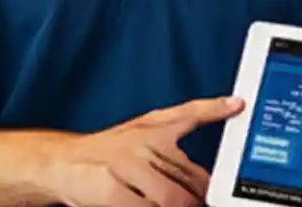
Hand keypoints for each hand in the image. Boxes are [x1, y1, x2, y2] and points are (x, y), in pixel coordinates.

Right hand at [46, 97, 244, 206]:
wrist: (64, 164)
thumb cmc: (109, 150)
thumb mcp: (145, 127)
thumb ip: (184, 124)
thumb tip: (222, 126)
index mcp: (154, 128)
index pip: (189, 115)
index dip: (214, 110)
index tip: (237, 105)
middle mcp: (142, 144)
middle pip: (188, 176)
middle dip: (201, 196)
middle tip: (207, 201)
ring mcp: (127, 168)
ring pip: (171, 198)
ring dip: (182, 206)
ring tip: (186, 205)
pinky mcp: (112, 192)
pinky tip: (154, 206)